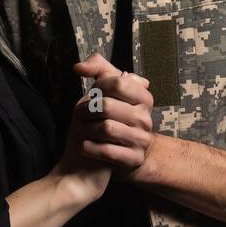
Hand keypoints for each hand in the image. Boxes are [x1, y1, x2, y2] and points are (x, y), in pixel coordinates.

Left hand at [72, 53, 154, 170]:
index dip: (97, 88)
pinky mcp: (134, 159)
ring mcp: (142, 140)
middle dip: (86, 110)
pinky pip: (106, 151)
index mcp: (144, 98)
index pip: (117, 82)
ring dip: (86, 129)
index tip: (92, 96)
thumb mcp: (106, 90)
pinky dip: (89, 148)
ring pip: (105, 128)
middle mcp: (146, 118)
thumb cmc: (106, 118)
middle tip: (81, 116)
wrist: (115, 153)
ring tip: (84, 130)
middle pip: (106, 105)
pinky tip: (86, 146)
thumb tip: (79, 67)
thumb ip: (98, 69)